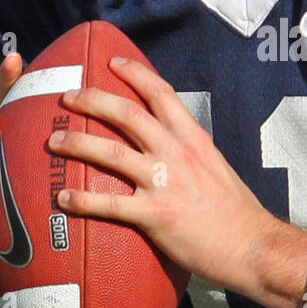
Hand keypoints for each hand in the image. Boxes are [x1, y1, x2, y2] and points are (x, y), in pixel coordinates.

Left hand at [48, 56, 306, 307]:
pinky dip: (82, 201)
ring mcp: (165, 182)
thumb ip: (189, 153)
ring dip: (77, 143)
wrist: (252, 246)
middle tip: (66, 96)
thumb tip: (168, 145)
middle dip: (92, 100)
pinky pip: (109, 204)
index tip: (112, 61)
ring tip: (53, 141)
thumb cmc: (235, 213)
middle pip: (127, 113)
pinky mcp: (155, 214)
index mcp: (193, 139)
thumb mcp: (215, 167)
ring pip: (111, 152)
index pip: (162, 93)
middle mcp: (177, 153)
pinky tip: (62, 199)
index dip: (135, 73)